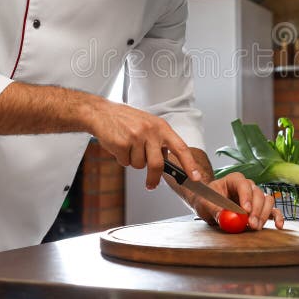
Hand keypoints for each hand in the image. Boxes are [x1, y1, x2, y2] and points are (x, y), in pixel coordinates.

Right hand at [84, 98, 199, 188]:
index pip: (180, 148)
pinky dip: (121, 158)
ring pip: (139, 165)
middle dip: (154, 178)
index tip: (195, 177)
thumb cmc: (127, 120)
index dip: (189, 164)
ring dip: (133, 161)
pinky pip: (125, 162)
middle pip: (158, 164)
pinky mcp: (122, 144)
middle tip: (151, 185)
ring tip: (127, 146)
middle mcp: (151, 131)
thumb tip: (167, 160)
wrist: (102, 113)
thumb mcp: (149, 124)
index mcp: (161, 127)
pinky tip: (119, 146)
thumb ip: (159, 141)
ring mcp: (136, 137)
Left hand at [195, 172, 284, 230]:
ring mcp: (255, 197)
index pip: (243, 184)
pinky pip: (272, 210)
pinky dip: (277, 217)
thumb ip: (214, 209)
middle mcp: (248, 186)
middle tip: (251, 224)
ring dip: (263, 215)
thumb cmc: (207, 200)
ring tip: (255, 227)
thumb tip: (223, 216)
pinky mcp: (260, 208)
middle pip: (258, 193)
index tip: (246, 210)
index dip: (246, 196)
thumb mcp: (205, 203)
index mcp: (234, 180)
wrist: (210, 204)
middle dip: (256, 210)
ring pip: (267, 201)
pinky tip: (278, 225)